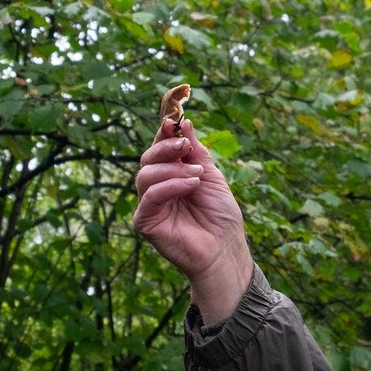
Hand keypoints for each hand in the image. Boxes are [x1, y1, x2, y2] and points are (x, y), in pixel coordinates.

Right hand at [134, 85, 252, 322]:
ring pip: (145, 174)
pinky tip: (190, 185)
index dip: (164, 133)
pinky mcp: (146, 222)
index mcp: (171, 175)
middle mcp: (157, 188)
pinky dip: (170, 186)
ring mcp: (150, 205)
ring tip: (196, 176)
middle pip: (147, 158)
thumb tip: (183, 122)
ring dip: (172, 169)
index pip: (160, 149)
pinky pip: (150, 196)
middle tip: (185, 147)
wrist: (226, 249)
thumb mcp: (211, 177)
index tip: (173, 121)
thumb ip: (196, 152)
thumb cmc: (221, 217)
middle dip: (166, 147)